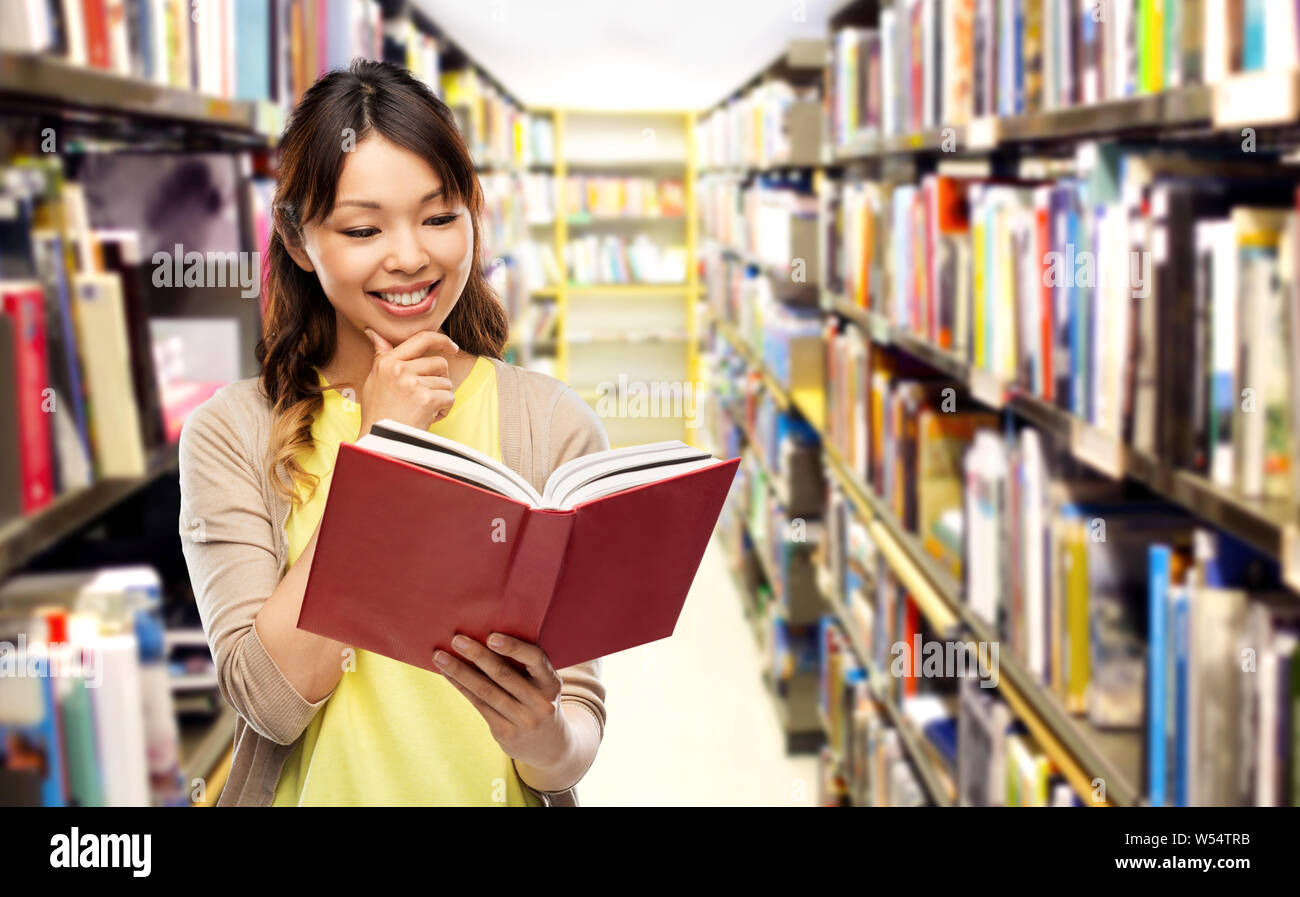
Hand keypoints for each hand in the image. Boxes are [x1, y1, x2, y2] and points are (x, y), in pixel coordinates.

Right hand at [358, 328, 457, 435]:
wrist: (379, 443)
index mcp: (387, 362)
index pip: (420, 338)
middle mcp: (399, 369)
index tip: (452, 347)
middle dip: (440, 381)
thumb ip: (381, 356)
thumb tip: (373, 332)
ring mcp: (413, 383)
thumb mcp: (374, 380)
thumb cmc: (378, 413)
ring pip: (446, 383)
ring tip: (423, 411)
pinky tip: (428, 418)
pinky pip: (449, 398)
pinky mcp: (426, 399)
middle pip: (440, 363)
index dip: (441, 340)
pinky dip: (444, 410)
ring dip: (441, 398)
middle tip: (427, 397)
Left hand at [433, 633, 572, 771]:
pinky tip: (447, 674)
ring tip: (440, 657)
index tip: (490, 636)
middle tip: (456, 640)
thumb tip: (483, 638)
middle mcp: (540, 703)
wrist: (549, 746)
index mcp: (552, 683)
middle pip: (504, 675)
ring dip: (460, 671)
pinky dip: (461, 687)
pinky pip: (479, 705)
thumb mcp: (543, 684)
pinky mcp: (505, 733)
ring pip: (486, 691)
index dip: (513, 647)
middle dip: (477, 655)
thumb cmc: (539, 701)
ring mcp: (523, 720)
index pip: (536, 659)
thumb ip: (524, 666)